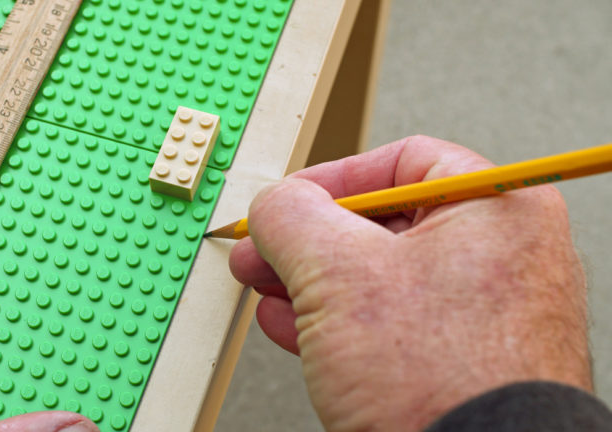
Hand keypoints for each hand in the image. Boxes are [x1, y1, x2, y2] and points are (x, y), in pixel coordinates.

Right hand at [229, 135, 590, 431]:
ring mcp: (482, 315)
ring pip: (377, 278)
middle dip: (306, 240)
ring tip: (267, 287)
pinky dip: (334, 320)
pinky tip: (292, 324)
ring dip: (310, 281)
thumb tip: (273, 204)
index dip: (330, 178)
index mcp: (496, 209)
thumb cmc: (443, 379)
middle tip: (264, 247)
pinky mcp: (459, 362)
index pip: (400, 162)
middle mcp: (500, 257)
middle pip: (382, 224)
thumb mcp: (337, 272)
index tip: (288, 199)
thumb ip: (291, 216)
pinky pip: (388, 325)